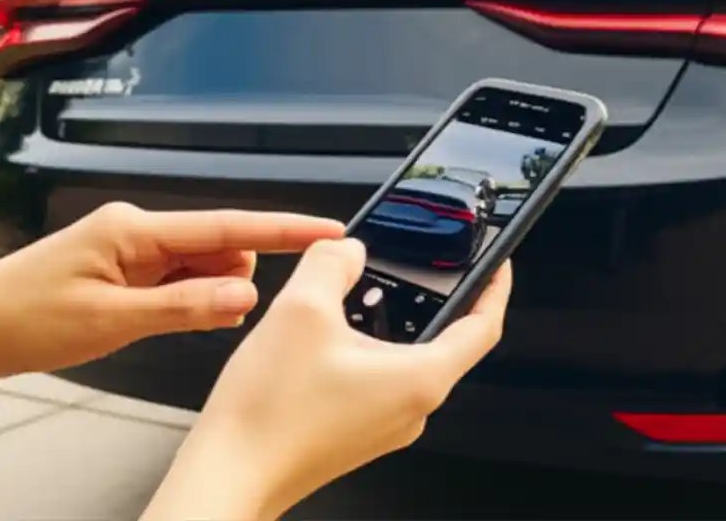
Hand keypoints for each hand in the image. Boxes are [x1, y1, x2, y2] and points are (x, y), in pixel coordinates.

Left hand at [0, 202, 344, 376]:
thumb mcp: (111, 320)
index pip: (227, 225)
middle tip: (202, 316)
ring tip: (158, 322)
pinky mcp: (127, 266)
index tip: (327, 231)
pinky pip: (180, 278)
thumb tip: (246, 292)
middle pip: (220, 247)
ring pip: (203, 266)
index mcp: (135, 229)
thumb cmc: (24, 319)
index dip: (283, 229)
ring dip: (204, 295)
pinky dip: (187, 299)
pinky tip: (164, 318)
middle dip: (228, 280)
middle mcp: (138, 229)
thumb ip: (186, 306)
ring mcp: (133, 247)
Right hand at [143, 239, 511, 520]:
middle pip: (445, 340)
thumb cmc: (268, 413)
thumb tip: (348, 249)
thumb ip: (333, 262)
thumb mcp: (301, 309)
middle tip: (420, 265)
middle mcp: (414, 408)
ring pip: (407, 360)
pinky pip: (379, 381)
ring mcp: (387, 425)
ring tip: (361, 293)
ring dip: (391, 323)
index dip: (496, 286)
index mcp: (422, 379)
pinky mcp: (359, 433)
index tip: (497, 260)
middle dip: (433, 298)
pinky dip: (367, 350)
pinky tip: (330, 336)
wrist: (228, 475)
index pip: (484, 326)